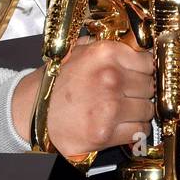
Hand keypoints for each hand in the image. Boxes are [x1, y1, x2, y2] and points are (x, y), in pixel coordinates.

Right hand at [11, 36, 153, 158]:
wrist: (30, 111)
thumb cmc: (54, 83)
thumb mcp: (77, 51)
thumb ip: (107, 47)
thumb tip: (136, 50)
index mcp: (105, 54)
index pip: (148, 62)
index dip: (145, 71)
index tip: (141, 76)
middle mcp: (110, 78)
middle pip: (149, 87)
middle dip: (141, 92)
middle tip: (127, 95)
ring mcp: (109, 107)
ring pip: (147, 110)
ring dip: (139, 112)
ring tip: (122, 111)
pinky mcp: (106, 132)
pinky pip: (139, 131)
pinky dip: (135, 131)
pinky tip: (122, 125)